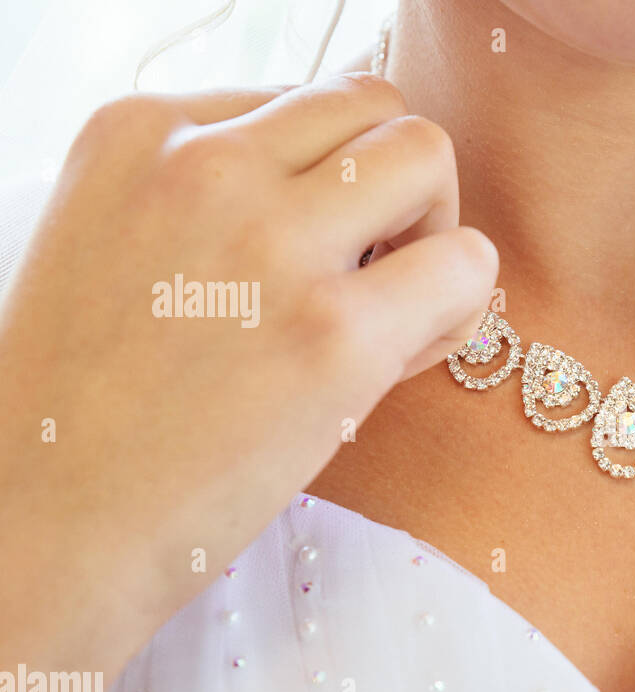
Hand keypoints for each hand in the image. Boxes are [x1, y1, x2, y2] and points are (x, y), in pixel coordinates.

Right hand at [0, 73, 496, 666]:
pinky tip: (406, 357)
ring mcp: (271, 243)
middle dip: (395, 184)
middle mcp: (204, 164)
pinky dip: (461, 304)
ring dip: (435, 227)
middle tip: (374, 270)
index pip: (301, 104)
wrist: (47, 526)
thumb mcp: (123, 252)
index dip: (329, 185)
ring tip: (394, 306)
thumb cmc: (92, 408)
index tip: (308, 260)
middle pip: (373, 106)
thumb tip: (356, 210)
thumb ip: (220, 204)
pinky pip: (468, 263)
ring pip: (425, 153)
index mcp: (140, 130)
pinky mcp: (333, 332)